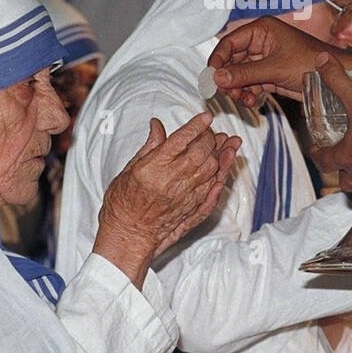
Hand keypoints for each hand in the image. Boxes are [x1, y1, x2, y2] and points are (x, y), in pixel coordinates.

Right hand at [93, 113, 241, 287]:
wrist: (127, 236)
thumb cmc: (122, 204)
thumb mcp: (129, 169)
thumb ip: (149, 147)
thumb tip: (157, 126)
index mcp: (155, 167)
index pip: (182, 139)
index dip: (197, 125)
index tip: (206, 116)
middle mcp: (173, 180)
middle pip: (201, 152)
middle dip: (210, 138)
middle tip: (211, 131)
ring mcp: (186, 196)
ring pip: (211, 170)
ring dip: (222, 155)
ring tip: (229, 143)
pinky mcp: (192, 210)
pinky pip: (212, 192)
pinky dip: (221, 178)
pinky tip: (225, 168)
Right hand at [209, 16, 351, 106]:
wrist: (334, 80)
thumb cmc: (311, 63)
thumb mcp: (275, 68)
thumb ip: (244, 73)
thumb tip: (217, 77)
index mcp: (262, 30)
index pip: (230, 42)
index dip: (218, 59)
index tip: (211, 77)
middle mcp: (261, 42)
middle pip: (232, 60)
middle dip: (228, 78)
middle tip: (226, 92)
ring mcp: (264, 60)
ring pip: (240, 74)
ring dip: (237, 88)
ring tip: (243, 99)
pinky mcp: (269, 75)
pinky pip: (250, 84)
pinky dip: (247, 93)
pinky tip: (250, 101)